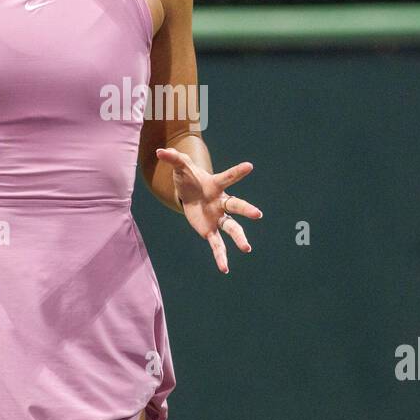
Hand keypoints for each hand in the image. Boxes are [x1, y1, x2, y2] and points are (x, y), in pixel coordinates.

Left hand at [155, 147, 261, 273]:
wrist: (188, 195)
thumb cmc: (189, 179)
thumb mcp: (181, 168)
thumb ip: (174, 159)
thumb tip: (161, 151)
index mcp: (216, 185)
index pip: (228, 177)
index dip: (238, 172)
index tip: (250, 166)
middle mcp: (222, 202)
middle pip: (236, 205)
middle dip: (246, 210)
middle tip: (258, 214)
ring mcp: (218, 218)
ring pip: (232, 227)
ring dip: (239, 237)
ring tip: (247, 248)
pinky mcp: (210, 231)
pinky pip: (217, 245)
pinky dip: (220, 256)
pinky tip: (224, 269)